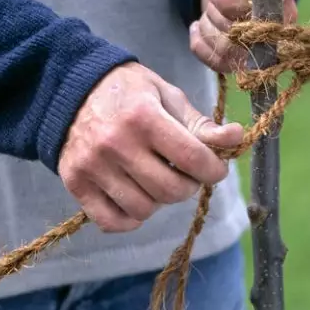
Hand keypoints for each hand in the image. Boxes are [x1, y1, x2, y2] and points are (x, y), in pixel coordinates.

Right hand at [58, 62, 243, 232]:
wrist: (73, 89)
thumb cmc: (130, 92)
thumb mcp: (168, 97)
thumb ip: (200, 123)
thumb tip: (235, 137)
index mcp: (144, 117)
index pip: (193, 159)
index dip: (214, 170)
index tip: (215, 168)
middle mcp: (116, 144)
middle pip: (171, 190)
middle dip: (189, 185)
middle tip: (186, 172)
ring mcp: (93, 167)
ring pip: (144, 209)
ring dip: (160, 201)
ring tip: (157, 179)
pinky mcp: (76, 184)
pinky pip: (111, 221)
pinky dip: (131, 217)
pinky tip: (136, 197)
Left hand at [190, 0, 297, 72]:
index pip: (268, 8)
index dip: (238, 4)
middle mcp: (279, 22)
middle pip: (245, 33)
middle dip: (218, 12)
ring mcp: (262, 44)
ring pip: (230, 50)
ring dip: (209, 27)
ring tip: (208, 10)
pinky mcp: (242, 58)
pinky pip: (219, 64)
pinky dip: (200, 45)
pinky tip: (198, 27)